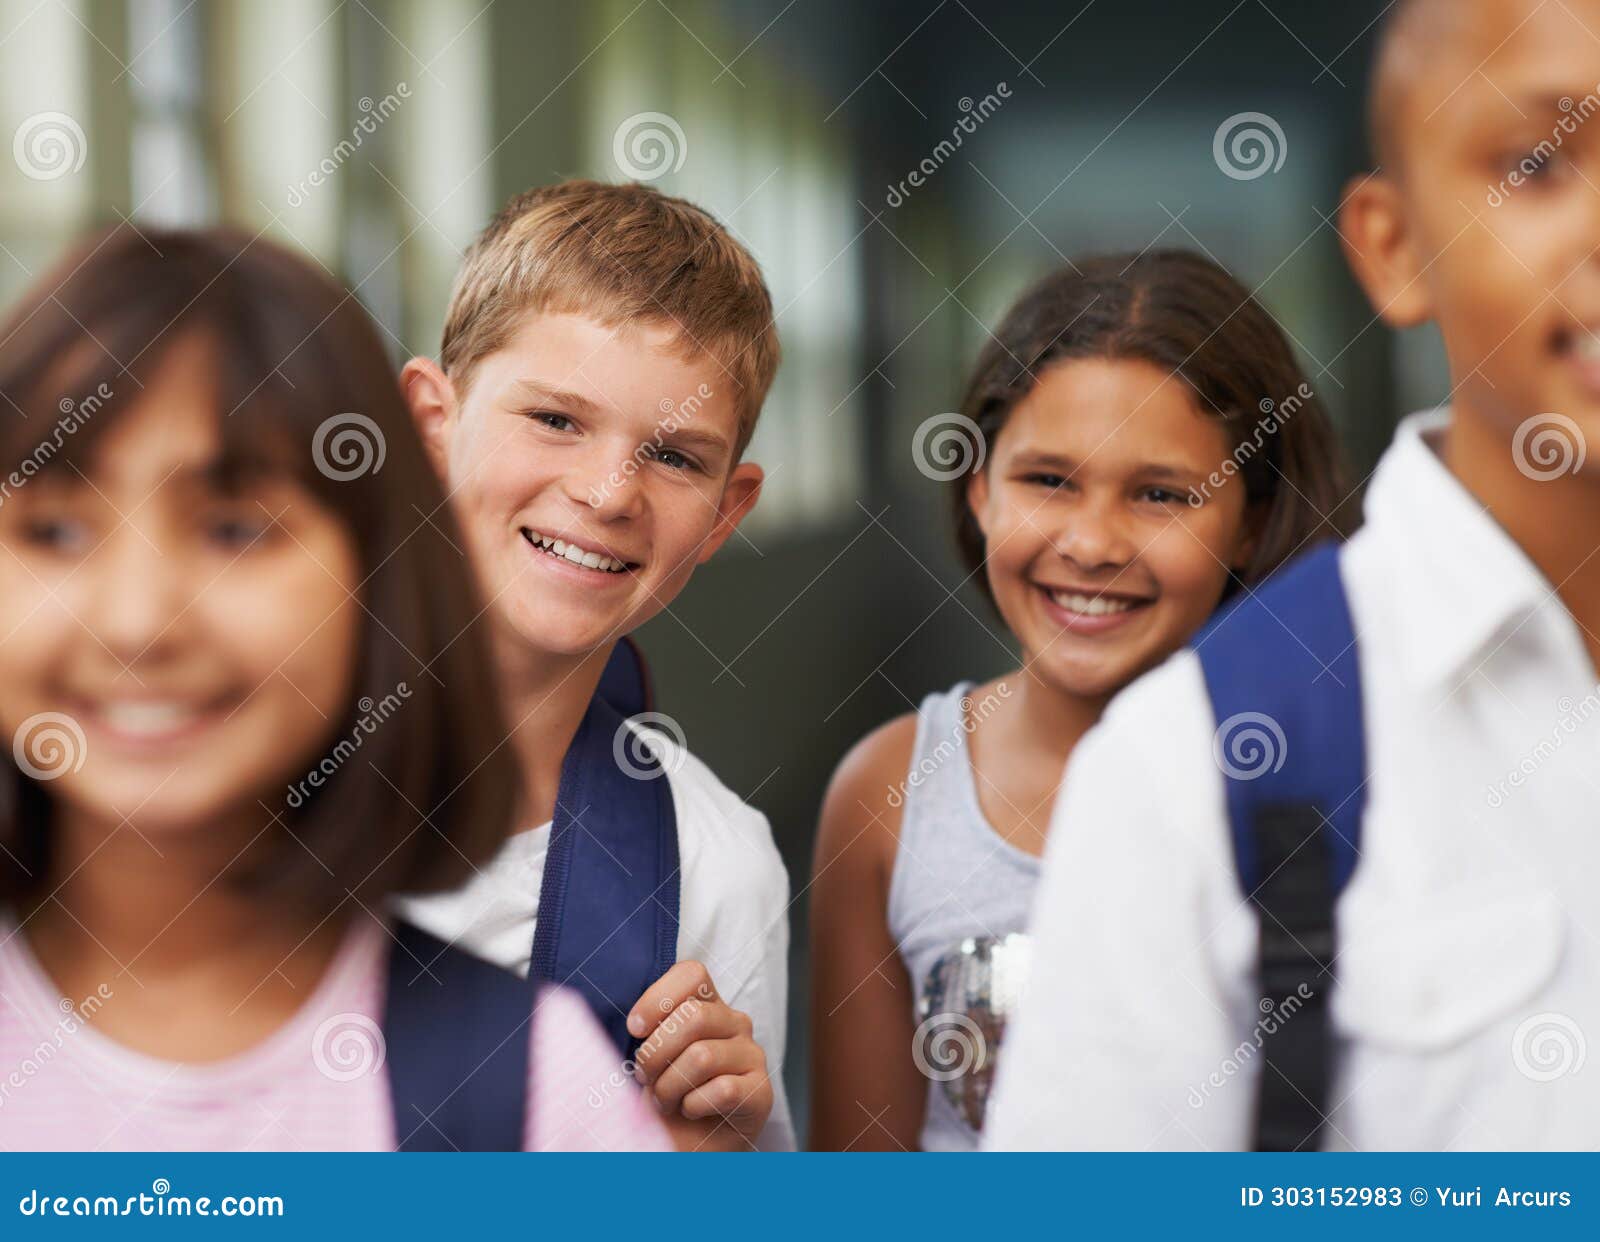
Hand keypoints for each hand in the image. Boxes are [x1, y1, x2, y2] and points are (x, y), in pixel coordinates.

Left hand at [628, 960, 772, 1150]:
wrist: (683, 1147)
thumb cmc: (664, 1095)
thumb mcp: (649, 1056)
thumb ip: (648, 1030)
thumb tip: (633, 1023)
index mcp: (708, 1005)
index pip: (693, 974)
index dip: (658, 997)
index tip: (635, 1029)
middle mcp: (735, 1024)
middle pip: (693, 1016)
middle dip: (656, 1053)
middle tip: (645, 1078)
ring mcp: (752, 1056)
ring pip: (702, 1056)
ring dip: (670, 1086)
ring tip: (664, 1101)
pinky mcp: (761, 1093)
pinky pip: (722, 1090)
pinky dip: (693, 1106)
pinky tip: (690, 1111)